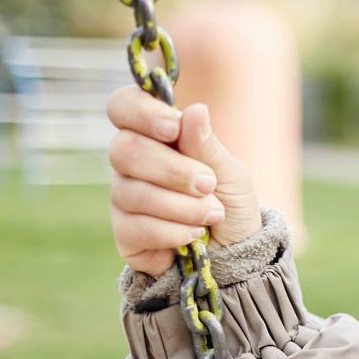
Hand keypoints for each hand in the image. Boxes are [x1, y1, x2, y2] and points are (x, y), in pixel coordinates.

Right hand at [107, 85, 261, 274]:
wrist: (236, 253)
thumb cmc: (231, 203)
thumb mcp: (231, 172)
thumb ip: (207, 145)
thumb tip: (195, 109)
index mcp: (155, 136)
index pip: (123, 106)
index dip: (140, 112)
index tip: (172, 129)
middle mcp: (131, 163)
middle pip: (124, 150)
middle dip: (173, 170)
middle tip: (208, 185)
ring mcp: (124, 197)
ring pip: (132, 192)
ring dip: (182, 206)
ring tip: (213, 214)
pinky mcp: (124, 233)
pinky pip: (135, 227)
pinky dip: (173, 232)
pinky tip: (193, 235)